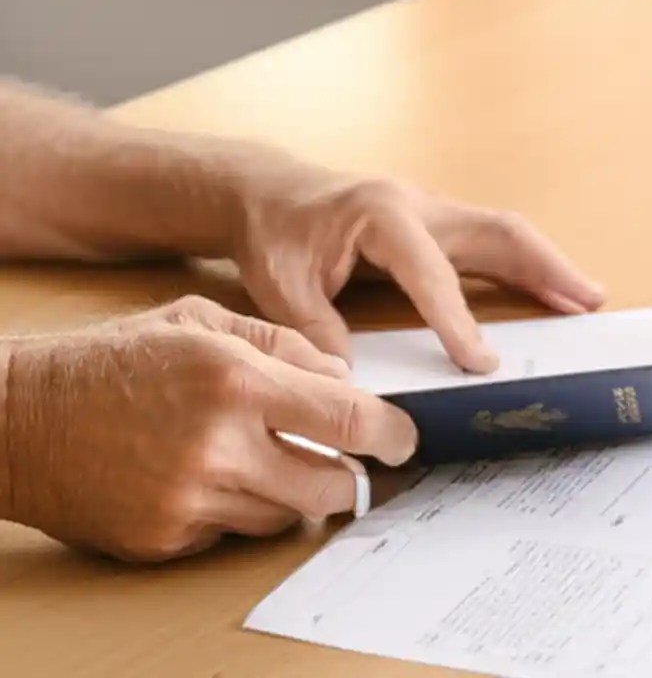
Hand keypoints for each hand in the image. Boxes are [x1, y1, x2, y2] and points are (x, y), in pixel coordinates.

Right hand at [2, 296, 417, 561]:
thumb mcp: (202, 320)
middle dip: (350, 475)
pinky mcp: (167, 539)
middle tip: (345, 460)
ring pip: (286, 515)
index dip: (392, 435)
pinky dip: (236, 510)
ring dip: (290, 492)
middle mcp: (220, 446)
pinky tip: (206, 478)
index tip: (404, 440)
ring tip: (257, 457)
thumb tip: (346, 379)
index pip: (350, 421)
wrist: (17, 417)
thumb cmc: (112, 358)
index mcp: (236, 380)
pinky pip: (233, 534)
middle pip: (333, 486)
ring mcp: (191, 501)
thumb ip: (286, 344)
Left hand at [231, 162, 605, 370]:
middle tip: (589, 301)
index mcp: (381, 215)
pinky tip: (549, 292)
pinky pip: (491, 242)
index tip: (482, 363)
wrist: (266, 191)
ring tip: (588, 299)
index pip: (432, 275)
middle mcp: (418, 206)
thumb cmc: (274, 232)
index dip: (459, 321)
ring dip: (548, 266)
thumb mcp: (281, 286)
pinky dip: (525, 266)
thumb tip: (352, 380)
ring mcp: (432, 211)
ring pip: (504, 234)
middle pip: (497, 232)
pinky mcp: (436, 224)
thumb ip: (316, 332)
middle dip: (546, 268)